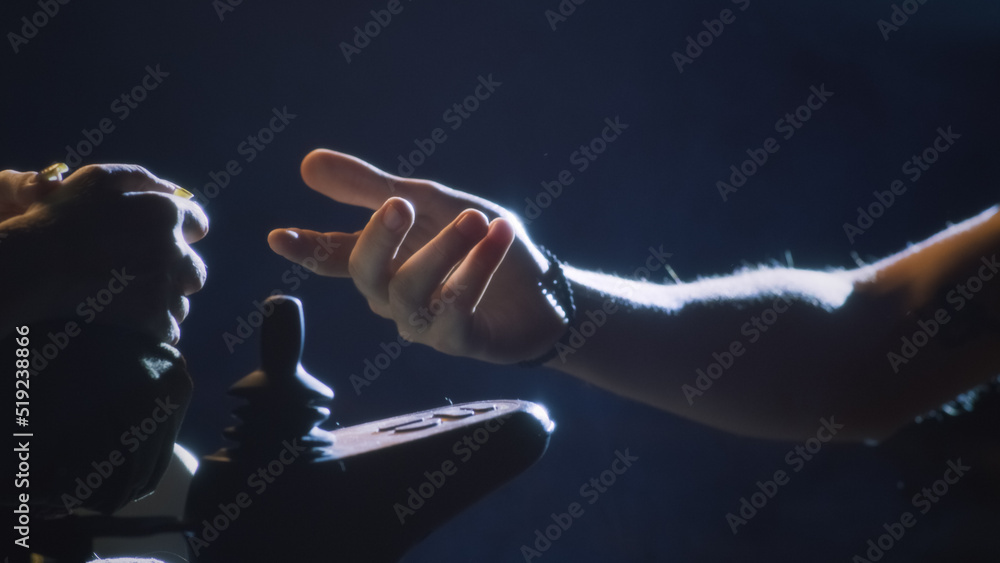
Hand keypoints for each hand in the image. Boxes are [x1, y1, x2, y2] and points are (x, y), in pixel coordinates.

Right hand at [0, 164, 207, 343]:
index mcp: (166, 213)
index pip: (199, 223)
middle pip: (195, 269)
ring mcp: (166, 287)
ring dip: (162, 302)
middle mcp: (174, 250)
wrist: (33, 265)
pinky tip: (128, 321)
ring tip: (128, 300)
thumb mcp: (98, 179)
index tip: (161, 239)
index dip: (182, 231)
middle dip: (176, 273)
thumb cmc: (60, 218)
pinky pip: (170, 329)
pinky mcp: (155, 320)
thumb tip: (179, 191)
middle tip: (142, 275)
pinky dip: (154, 328)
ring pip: (181, 302)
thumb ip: (143, 179)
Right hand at [267, 149, 565, 363]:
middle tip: (401, 203)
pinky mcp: (458, 342)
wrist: (546, 287)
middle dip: (379, 238)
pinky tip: (497, 237)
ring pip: (411, 291)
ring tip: (475, 218)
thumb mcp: (433, 203)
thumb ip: (372, 187)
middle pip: (365, 274)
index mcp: (383, 262)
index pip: (335, 256)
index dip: (307, 249)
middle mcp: (394, 297)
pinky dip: (477, 268)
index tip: (278, 237)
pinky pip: (456, 307)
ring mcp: (423, 324)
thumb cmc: (484, 242)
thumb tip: (307, 163)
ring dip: (443, 249)